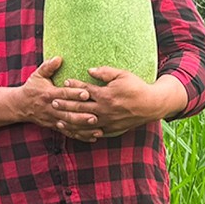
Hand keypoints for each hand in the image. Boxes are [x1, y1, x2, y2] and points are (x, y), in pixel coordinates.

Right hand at [20, 57, 103, 141]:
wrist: (20, 106)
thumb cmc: (32, 88)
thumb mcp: (37, 75)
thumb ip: (48, 66)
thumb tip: (59, 58)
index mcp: (48, 94)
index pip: (63, 94)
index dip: (74, 93)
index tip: (86, 92)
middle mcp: (51, 108)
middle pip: (67, 112)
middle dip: (81, 114)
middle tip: (95, 114)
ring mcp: (53, 119)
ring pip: (69, 124)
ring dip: (83, 126)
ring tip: (96, 126)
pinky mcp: (55, 126)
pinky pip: (69, 132)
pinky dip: (81, 136)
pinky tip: (93, 136)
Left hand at [54, 67, 183, 136]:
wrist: (151, 105)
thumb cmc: (137, 87)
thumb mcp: (123, 75)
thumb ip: (105, 72)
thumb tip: (89, 70)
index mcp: (105, 95)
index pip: (84, 90)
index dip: (73, 86)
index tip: (63, 83)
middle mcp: (104, 110)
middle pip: (79, 107)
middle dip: (65, 105)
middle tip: (52, 102)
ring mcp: (107, 122)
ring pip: (83, 123)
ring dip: (70, 121)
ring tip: (58, 120)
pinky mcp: (111, 130)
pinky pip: (93, 133)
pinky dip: (82, 133)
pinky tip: (74, 132)